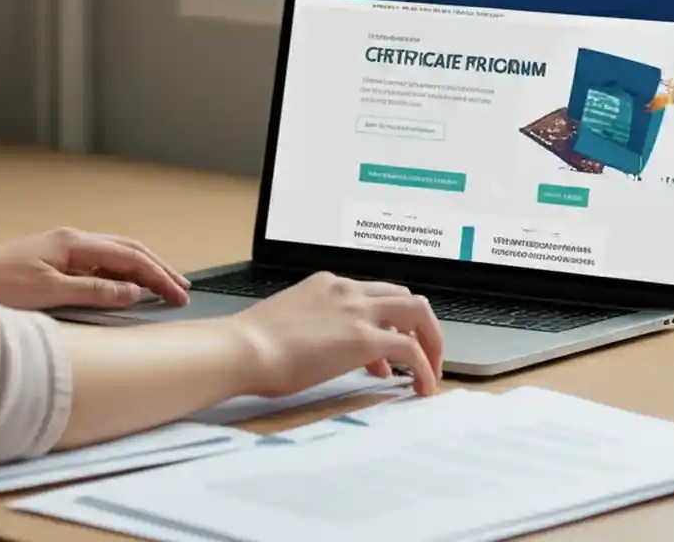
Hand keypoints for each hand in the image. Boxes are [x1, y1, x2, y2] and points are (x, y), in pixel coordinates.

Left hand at [0, 228, 190, 310]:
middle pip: (128, 250)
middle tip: (182, 289)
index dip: (159, 276)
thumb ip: (94, 292)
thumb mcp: (49, 292)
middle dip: (158, 269)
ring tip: (164, 288)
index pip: (130, 257)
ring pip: (116, 256)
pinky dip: (121, 276)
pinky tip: (128, 289)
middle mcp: (73, 241)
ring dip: (142, 271)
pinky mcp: (55, 262)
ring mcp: (64, 250)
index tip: (179, 294)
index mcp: (74, 243)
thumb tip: (133, 292)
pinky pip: (99, 266)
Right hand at [229, 272, 443, 396]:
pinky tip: (423, 387)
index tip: (384, 352)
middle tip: (421, 355)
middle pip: (405, 297)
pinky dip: (425, 367)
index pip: (373, 294)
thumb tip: (328, 351)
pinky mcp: (364, 339)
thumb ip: (315, 330)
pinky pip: (411, 350)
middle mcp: (347, 290)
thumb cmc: (251, 344)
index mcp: (327, 284)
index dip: (387, 322)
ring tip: (430, 372)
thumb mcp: (287, 323)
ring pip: (418, 312)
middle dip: (420, 326)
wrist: (242, 349)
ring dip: (431, 342)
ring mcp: (358, 312)